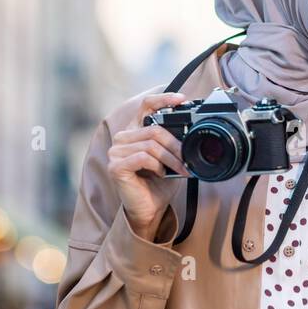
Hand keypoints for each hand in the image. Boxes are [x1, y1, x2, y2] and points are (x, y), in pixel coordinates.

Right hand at [107, 92, 191, 238]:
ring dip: (171, 159)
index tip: (181, 99)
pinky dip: (157, 166)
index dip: (163, 99)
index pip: (145, 106)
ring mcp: (116, 152)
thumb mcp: (169, 158)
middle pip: (154, 129)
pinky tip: (161, 174)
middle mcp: (122, 138)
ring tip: (180, 170)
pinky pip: (143, 158)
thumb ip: (173, 142)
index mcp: (134, 131)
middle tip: (187, 159)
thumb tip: (191, 130)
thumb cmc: (158, 184)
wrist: (150, 209)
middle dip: (176, 145)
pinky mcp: (116, 167)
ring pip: (151, 145)